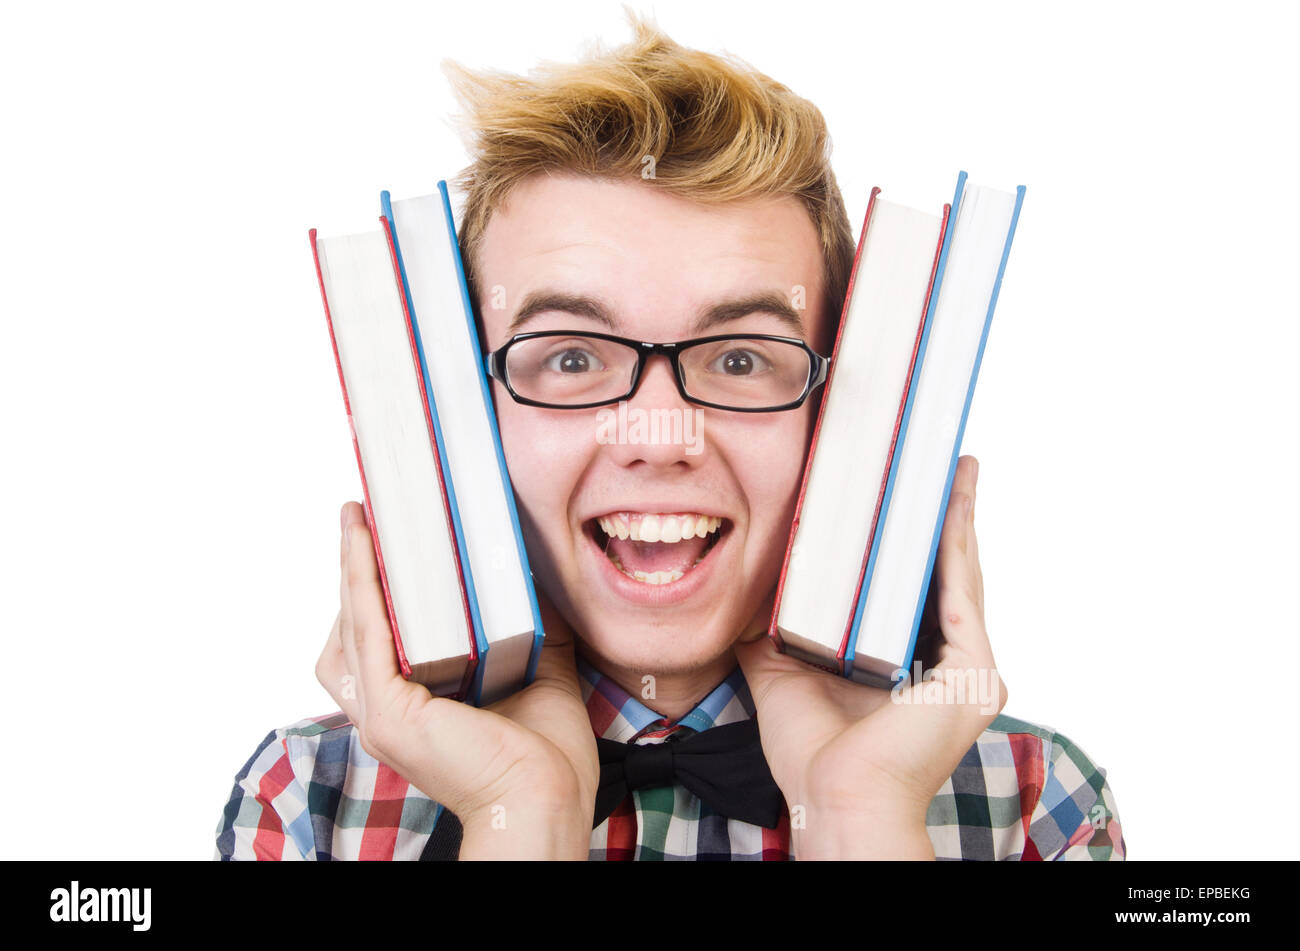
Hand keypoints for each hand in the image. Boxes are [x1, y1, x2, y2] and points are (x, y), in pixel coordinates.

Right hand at [316, 502, 598, 858]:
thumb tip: (529, 573)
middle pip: (355, 625)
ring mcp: (379, 714)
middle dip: (356, 569)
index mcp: (414, 707)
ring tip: (358, 519)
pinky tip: (365, 549)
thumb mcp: (538, 669)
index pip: (379, 639)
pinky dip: (362, 586)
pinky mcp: (387, 711)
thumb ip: (526, 625)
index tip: (384, 541)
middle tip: (363, 515)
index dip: (376, 589)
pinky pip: (367, 632)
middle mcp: (385, 712)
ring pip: (353, 623)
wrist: (546, 799)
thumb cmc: (545, 755)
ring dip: (352, 567)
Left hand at [733, 455, 1005, 858]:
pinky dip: (955, 549)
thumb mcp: (782, 670)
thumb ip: (774, 627)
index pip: (917, 592)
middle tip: (948, 468)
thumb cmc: (812, 755)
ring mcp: (968, 671)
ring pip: (963, 577)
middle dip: (948, 520)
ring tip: (959, 473)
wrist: (833, 798)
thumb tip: (752, 589)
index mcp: (911, 668)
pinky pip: (961, 595)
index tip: (907, 499)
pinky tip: (948, 511)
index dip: (914, 544)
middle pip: (949, 576)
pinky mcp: (974, 672)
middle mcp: (950, 668)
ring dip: (959, 522)